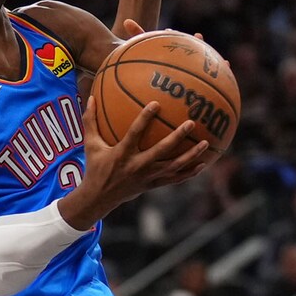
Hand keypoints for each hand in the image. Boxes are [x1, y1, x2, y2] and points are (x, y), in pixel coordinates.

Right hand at [62, 100, 211, 229]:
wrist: (99, 198)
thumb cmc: (95, 167)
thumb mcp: (90, 145)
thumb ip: (90, 121)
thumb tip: (90, 97)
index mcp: (122, 154)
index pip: (135, 133)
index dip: (145, 118)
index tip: (156, 103)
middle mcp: (137, 166)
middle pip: (161, 151)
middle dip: (177, 137)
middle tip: (191, 123)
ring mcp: (148, 177)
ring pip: (173, 166)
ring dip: (191, 156)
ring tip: (205, 143)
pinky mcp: (153, 185)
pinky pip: (175, 179)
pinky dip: (189, 173)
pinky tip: (203, 164)